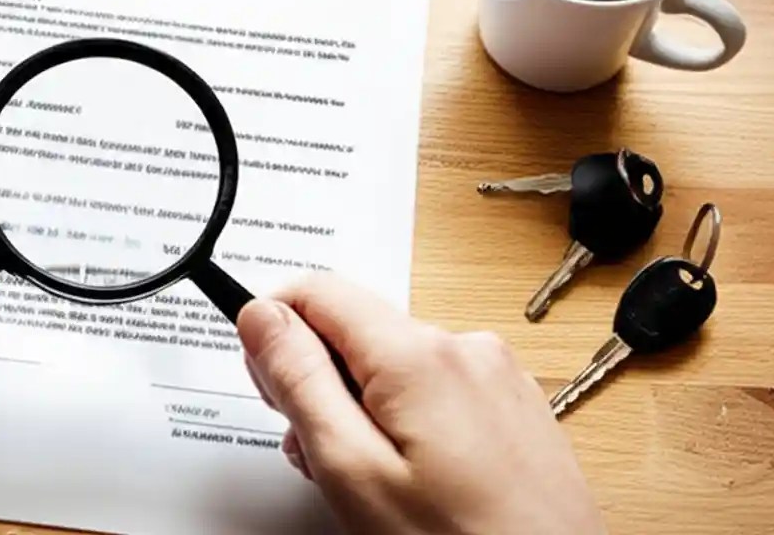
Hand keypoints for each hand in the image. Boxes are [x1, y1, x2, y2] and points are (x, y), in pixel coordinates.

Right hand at [237, 275, 604, 534]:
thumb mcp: (352, 471)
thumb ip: (299, 381)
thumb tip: (260, 315)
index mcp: (418, 355)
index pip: (317, 291)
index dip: (272, 327)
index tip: (265, 380)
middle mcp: (464, 348)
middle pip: (355, 328)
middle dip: (316, 379)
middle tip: (312, 451)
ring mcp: (496, 376)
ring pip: (392, 362)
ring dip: (358, 407)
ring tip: (362, 481)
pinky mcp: (512, 405)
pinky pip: (435, 387)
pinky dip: (404, 419)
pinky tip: (407, 478)